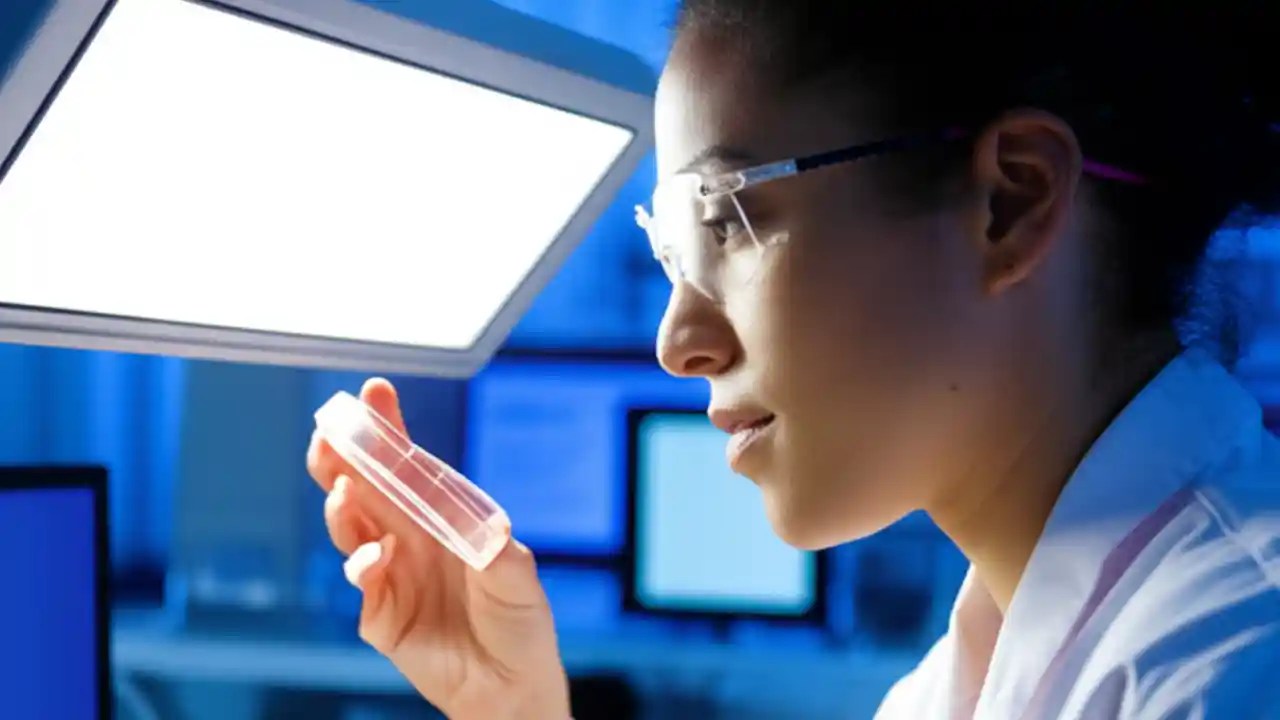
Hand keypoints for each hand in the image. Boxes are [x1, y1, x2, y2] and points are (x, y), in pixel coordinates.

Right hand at [307, 378, 569, 719]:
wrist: (512, 687)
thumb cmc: (520, 622)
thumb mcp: (516, 575)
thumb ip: (495, 549)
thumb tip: (482, 525)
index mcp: (440, 516)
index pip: (407, 464)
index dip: (387, 428)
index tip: (373, 393)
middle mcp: (409, 538)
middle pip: (364, 488)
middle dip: (342, 459)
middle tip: (328, 435)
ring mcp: (391, 575)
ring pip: (352, 530)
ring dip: (343, 508)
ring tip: (346, 492)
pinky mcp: (382, 616)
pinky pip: (364, 585)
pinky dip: (364, 566)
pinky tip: (375, 558)